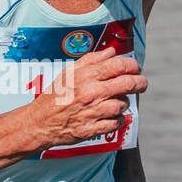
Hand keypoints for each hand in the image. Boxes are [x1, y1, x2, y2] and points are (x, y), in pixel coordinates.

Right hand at [30, 47, 146, 148]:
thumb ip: (91, 60)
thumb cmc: (54, 96)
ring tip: (117, 102)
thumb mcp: (68, 73)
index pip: (119, 66)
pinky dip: (118, 120)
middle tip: (141, 84)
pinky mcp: (92, 129)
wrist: (39, 123)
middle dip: (140, 83)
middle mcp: (91, 93)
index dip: (132, 66)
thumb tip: (112, 51)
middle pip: (128, 84)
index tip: (135, 68)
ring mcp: (92, 112)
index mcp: (86, 76)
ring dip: (124, 103)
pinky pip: (116, 123)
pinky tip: (111, 116)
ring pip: (123, 105)